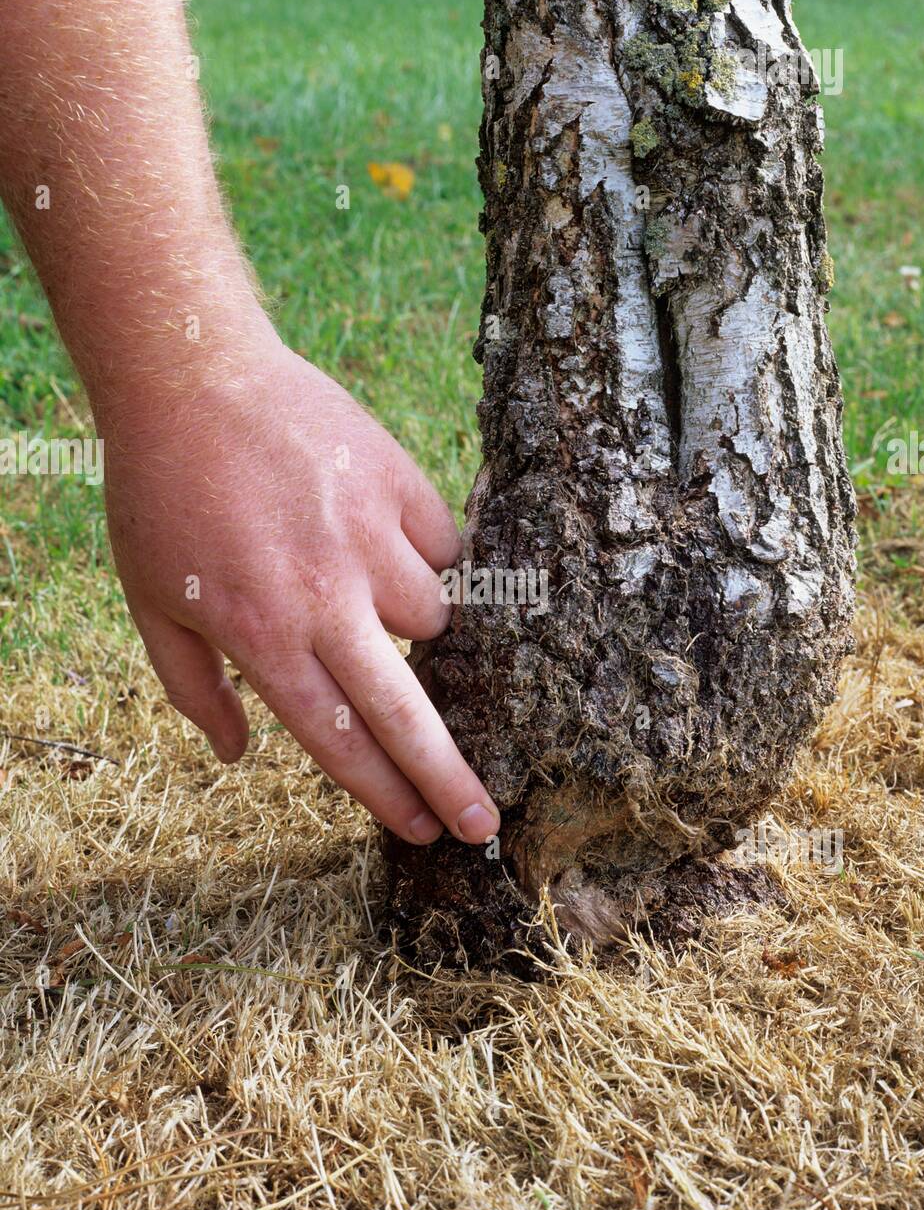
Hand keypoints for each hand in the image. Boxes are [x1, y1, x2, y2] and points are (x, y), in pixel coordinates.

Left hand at [100, 336, 499, 846]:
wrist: (191, 376)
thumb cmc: (162, 497)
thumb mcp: (150, 602)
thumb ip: (192, 688)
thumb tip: (238, 754)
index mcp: (262, 635)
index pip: (338, 739)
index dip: (384, 796)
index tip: (423, 833)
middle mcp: (324, 596)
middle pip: (404, 712)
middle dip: (449, 779)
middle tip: (487, 824)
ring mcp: (368, 537)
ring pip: (435, 619)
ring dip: (414, 627)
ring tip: (364, 590)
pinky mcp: (398, 482)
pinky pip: (444, 547)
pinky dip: (426, 557)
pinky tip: (386, 539)